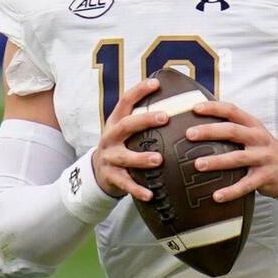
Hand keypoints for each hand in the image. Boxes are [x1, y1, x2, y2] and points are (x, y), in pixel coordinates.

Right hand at [91, 77, 165, 199]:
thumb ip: (143, 121)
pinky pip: (125, 184)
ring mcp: (109, 157)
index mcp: (115, 122)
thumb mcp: (127, 131)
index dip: (139, 91)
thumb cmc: (122, 146)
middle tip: (164, 117)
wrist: (98, 172)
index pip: (126, 101)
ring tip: (158, 159)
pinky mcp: (111, 177)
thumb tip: (179, 104)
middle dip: (144, 120)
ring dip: (141, 158)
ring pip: (124, 157)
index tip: (156, 83)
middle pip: (125, 126)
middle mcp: (110, 137)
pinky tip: (150, 194)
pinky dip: (137, 189)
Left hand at [185, 100, 277, 201]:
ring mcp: (263, 158)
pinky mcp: (265, 177)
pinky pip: (246, 185)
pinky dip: (231, 191)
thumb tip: (200, 125)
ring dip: (217, 161)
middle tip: (189, 134)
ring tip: (198, 165)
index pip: (232, 111)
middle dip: (209, 131)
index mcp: (253, 125)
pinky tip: (217, 196)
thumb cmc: (264, 151)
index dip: (213, 107)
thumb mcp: (253, 134)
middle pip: (232, 131)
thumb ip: (234, 129)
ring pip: (238, 158)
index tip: (194, 108)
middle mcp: (258, 138)